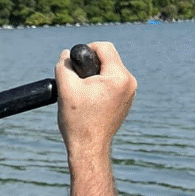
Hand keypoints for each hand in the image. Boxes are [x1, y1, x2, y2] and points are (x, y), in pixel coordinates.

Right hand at [55, 40, 135, 161]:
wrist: (89, 148)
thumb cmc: (78, 121)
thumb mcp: (66, 89)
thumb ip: (64, 66)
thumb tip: (66, 55)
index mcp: (118, 77)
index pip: (104, 47)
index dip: (87, 49)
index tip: (75, 62)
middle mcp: (129, 82)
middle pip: (109, 58)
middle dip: (90, 65)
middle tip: (77, 79)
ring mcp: (130, 92)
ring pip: (111, 71)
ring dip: (95, 75)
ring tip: (82, 92)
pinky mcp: (127, 101)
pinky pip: (114, 83)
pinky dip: (101, 86)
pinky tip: (90, 100)